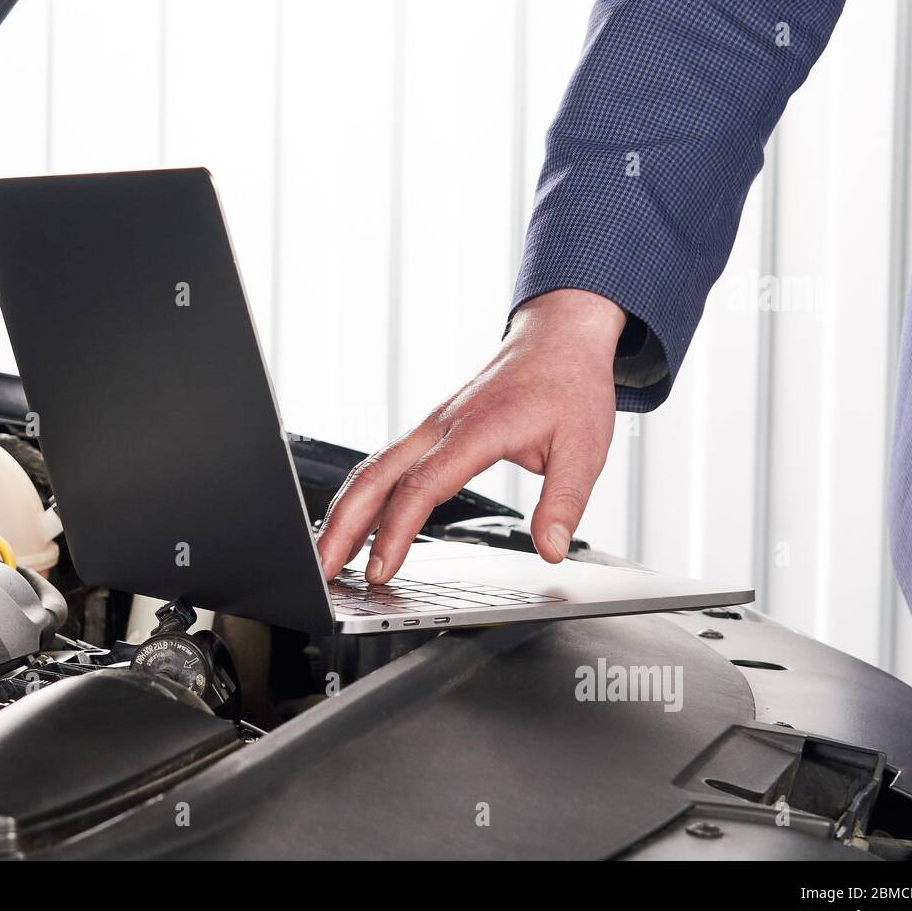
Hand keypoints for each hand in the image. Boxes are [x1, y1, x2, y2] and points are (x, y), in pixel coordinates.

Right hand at [315, 288, 625, 582]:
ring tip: (327, 556)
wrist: (559, 339)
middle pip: (375, 476)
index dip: (395, 531)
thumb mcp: (585, 448)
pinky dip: (363, 496)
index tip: (382, 568)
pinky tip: (355, 523)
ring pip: (372, 469)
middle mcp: (441, 426)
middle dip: (344, 525)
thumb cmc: (570, 387)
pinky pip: (386, 464)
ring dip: (345, 512)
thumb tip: (550, 550)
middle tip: (325, 571)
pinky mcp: (431, 431)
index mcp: (476, 429)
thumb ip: (564, 503)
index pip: (420, 485)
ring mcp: (431, 427)